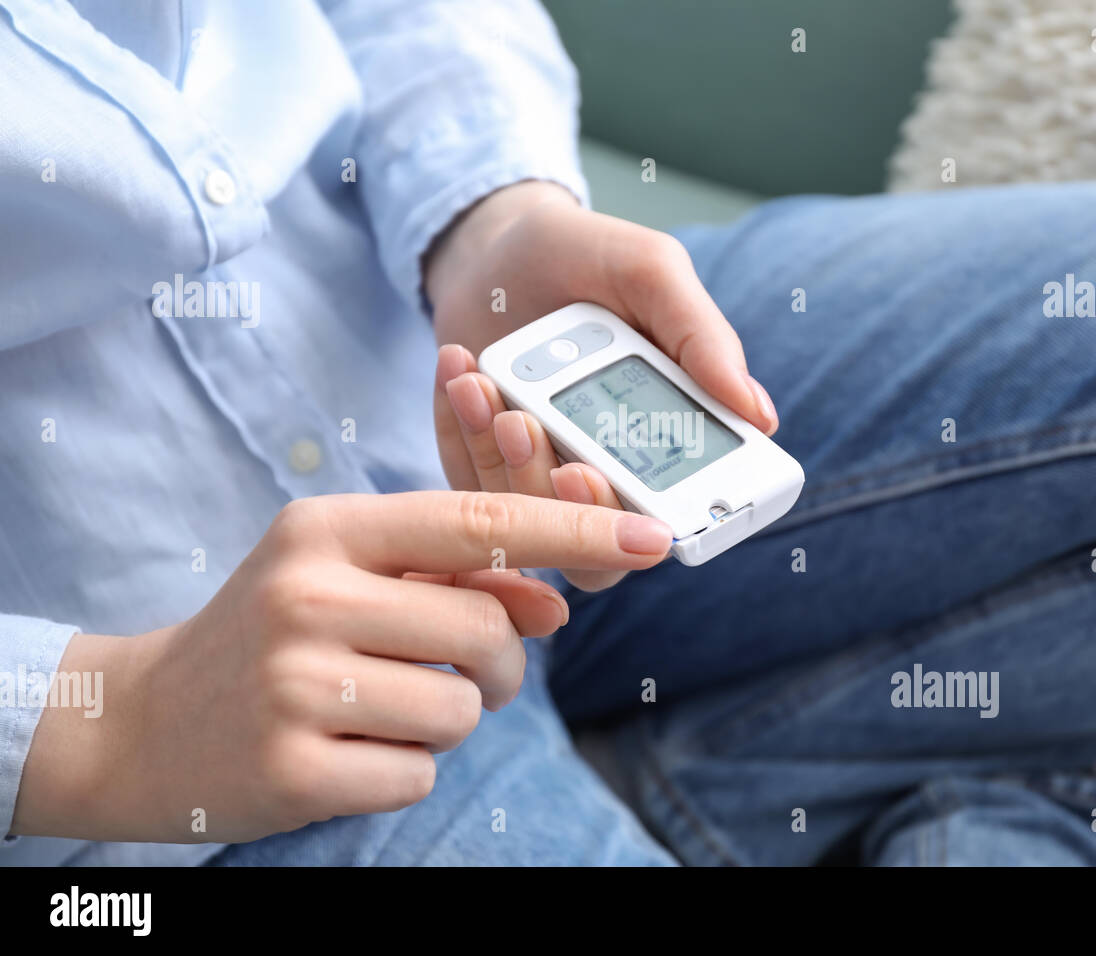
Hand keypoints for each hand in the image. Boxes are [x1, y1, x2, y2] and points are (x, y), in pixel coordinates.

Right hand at [10, 491, 671, 843]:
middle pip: (488, 626)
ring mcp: (293, 682)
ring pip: (463, 707)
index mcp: (327, 529)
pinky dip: (402, 769)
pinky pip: (419, 774)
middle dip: (499, 661)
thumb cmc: (273, 635)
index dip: (575, 529)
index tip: (655, 537)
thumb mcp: (351, 579)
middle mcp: (308, 593)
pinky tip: (343, 751)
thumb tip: (555, 603)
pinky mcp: (290, 766)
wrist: (141, 723)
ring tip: (378, 708)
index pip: (479, 522)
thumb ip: (454, 579)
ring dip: (447, 718)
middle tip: (452, 670)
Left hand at [426, 181, 779, 589]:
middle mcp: (608, 473)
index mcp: (667, 442)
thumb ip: (702, 337)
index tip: (592, 476)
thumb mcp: (651, 274)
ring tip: (483, 387)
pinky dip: (459, 431)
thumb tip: (759, 413)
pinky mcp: (484, 467)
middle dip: (552, 493)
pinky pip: (469, 481)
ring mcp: (541, 475)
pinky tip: (460, 374)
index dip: (637, 525)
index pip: (665, 521)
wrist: (497, 244)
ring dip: (499, 456)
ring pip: (526, 522)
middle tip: (525, 425)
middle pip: (590, 543)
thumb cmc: (588, 257)